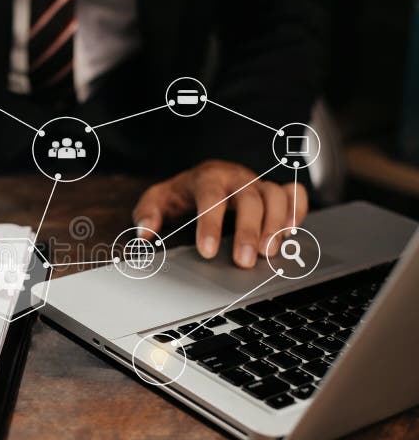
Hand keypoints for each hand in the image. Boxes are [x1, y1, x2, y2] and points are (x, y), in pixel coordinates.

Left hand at [132, 160, 307, 268]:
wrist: (202, 177)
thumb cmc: (181, 194)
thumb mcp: (158, 199)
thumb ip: (148, 214)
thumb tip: (144, 234)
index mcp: (207, 177)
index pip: (211, 197)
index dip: (211, 224)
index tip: (208, 251)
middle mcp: (236, 178)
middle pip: (250, 198)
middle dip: (249, 231)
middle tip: (244, 262)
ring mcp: (257, 183)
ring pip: (275, 196)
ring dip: (276, 225)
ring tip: (270, 254)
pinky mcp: (273, 191)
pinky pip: (293, 194)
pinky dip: (296, 211)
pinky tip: (291, 234)